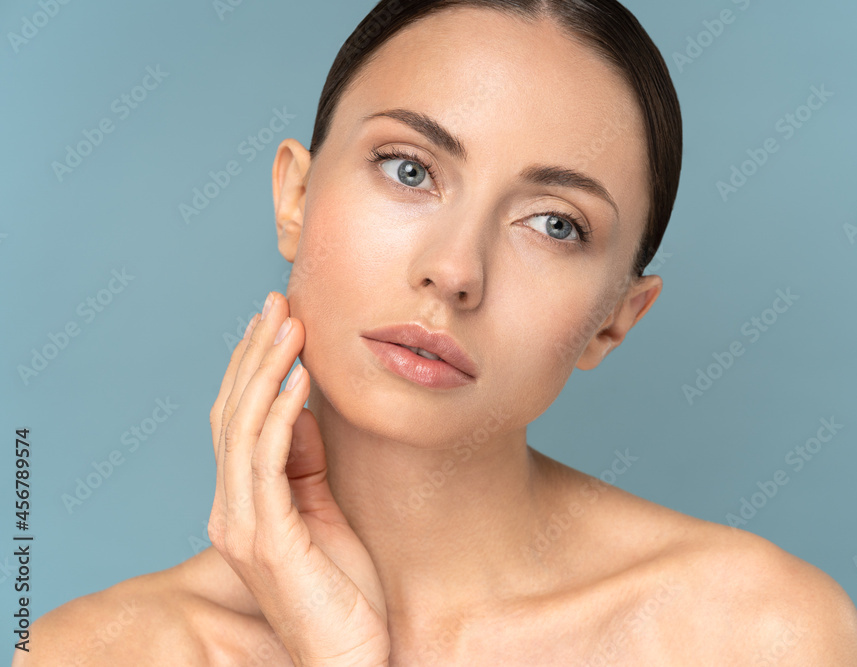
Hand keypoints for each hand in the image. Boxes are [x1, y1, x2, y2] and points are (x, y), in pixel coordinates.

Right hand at [207, 291, 390, 666]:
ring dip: (266, 370)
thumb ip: (306, 467)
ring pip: (242, 429)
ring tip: (290, 323)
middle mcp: (230, 510)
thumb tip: (299, 409)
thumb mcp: (325, 514)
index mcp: (243, 503)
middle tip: (277, 300)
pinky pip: (267, 464)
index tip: (277, 319)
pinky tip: (298, 380)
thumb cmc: (344, 593)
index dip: (254, 366)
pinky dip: (279, 416)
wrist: (349, 657)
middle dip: (255, 352)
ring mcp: (242, 526)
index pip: (238, 420)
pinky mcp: (267, 541)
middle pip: (231, 413)